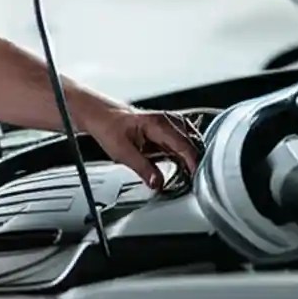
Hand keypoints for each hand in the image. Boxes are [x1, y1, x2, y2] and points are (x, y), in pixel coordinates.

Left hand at [86, 108, 202, 190]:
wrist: (101, 116)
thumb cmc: (108, 127)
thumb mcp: (121, 152)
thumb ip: (142, 168)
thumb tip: (157, 183)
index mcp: (157, 123)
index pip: (184, 145)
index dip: (193, 163)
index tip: (196, 179)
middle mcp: (167, 121)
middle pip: (191, 144)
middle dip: (195, 163)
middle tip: (192, 183)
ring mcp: (169, 125)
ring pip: (190, 144)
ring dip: (190, 160)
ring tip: (187, 177)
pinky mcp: (167, 131)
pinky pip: (182, 145)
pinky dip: (184, 157)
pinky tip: (180, 169)